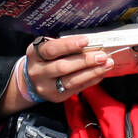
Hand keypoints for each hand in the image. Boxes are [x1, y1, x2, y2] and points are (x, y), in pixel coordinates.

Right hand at [0, 35, 115, 117]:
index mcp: (35, 54)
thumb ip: (63, 45)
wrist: (31, 80)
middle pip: (63, 67)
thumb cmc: (45, 58)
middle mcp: (38, 71)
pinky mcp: (56, 97)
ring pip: (71, 81)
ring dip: (92, 72)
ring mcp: (47, 86)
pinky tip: (101, 73)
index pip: (51, 49)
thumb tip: (90, 43)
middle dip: (85, 61)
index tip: (85, 40)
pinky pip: (77, 89)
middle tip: (102, 55)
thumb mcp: (47, 48)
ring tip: (107, 64)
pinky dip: (91, 80)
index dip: (68, 45)